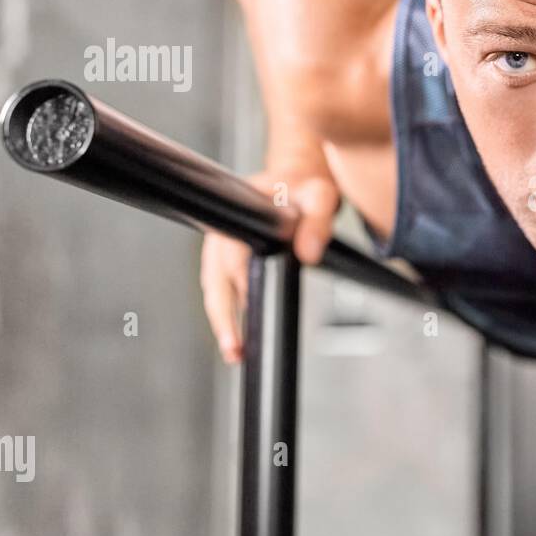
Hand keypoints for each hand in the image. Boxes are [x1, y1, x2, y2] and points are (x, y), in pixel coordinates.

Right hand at [199, 170, 339, 363]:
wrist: (297, 183)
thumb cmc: (304, 187)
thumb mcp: (320, 196)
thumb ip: (318, 220)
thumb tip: (308, 253)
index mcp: (237, 217)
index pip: (232, 256)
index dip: (238, 285)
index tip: (249, 307)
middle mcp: (223, 236)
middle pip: (215, 283)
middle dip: (223, 318)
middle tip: (235, 348)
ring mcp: (223, 251)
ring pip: (217, 292)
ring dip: (224, 322)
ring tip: (236, 352)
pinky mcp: (230, 264)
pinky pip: (226, 292)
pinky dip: (231, 314)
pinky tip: (241, 337)